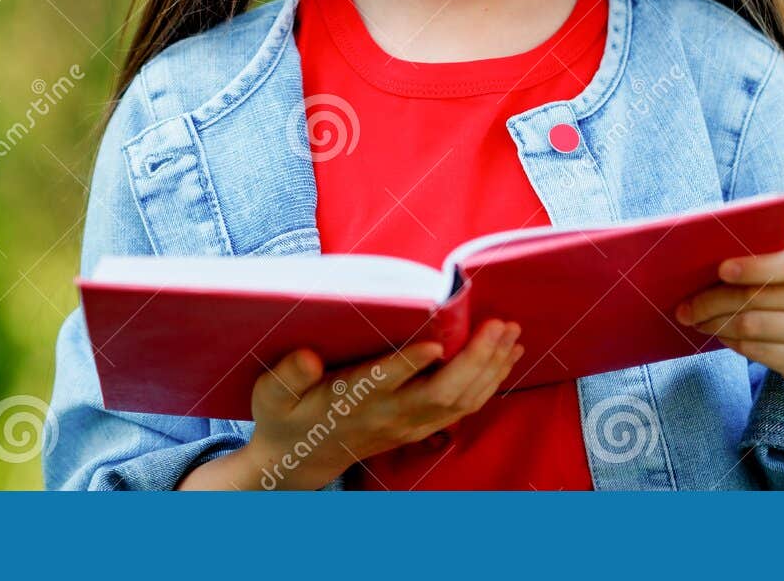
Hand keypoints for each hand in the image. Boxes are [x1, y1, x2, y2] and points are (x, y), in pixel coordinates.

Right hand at [241, 318, 522, 488]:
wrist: (301, 459)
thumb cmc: (286, 415)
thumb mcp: (272, 395)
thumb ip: (288, 376)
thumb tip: (307, 358)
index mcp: (353, 401)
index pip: (384, 383)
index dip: (411, 364)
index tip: (436, 341)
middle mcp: (389, 415)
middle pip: (441, 393)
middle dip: (475, 360)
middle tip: (499, 324)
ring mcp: (410, 424)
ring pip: (460, 402)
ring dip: (491, 368)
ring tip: (511, 332)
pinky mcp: (422, 426)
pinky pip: (464, 407)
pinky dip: (490, 382)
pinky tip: (507, 356)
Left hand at [675, 234, 783, 399]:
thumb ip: (773, 251)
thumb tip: (710, 251)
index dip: (754, 267)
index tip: (720, 269)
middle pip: (758, 298)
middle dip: (711, 301)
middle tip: (685, 304)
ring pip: (751, 326)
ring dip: (714, 323)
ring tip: (695, 318)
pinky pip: (757, 351)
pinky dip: (731, 341)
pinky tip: (720, 333)